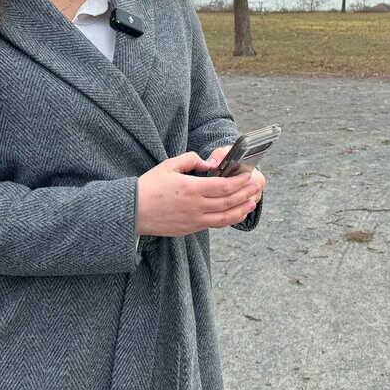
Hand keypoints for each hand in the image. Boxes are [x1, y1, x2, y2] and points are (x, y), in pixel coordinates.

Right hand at [136, 151, 262, 237]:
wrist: (131, 212)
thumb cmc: (149, 186)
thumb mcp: (169, 165)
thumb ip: (191, 160)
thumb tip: (209, 164)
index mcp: (191, 188)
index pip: (224, 186)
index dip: (240, 181)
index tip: (249, 174)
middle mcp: (196, 206)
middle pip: (229, 201)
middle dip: (246, 193)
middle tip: (257, 186)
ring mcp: (194, 220)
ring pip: (225, 217)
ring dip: (242, 209)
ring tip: (253, 201)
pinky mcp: (190, 229)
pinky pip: (215, 225)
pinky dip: (229, 220)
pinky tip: (236, 214)